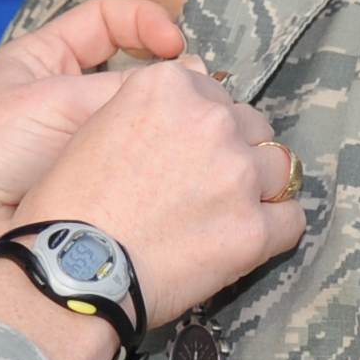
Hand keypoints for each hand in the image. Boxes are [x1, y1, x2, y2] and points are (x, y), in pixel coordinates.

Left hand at [0, 0, 190, 235]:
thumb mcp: (58, 99)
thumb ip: (126, 87)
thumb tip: (193, 79)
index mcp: (43, 58)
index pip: (106, 20)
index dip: (145, 22)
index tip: (174, 44)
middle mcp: (62, 95)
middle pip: (128, 72)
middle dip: (161, 80)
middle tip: (190, 93)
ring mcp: (77, 140)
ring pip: (135, 121)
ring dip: (159, 124)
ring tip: (183, 132)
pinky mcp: (90, 181)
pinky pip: (132, 164)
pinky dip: (153, 163)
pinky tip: (170, 166)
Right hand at [4, 56, 300, 328]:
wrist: (69, 272)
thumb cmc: (67, 207)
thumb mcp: (94, 129)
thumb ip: (144, 110)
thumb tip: (182, 108)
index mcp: (167, 87)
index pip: (214, 93)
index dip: (203, 126)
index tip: (188, 152)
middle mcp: (210, 120)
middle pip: (251, 126)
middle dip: (235, 152)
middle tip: (206, 186)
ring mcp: (238, 174)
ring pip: (280, 168)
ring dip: (261, 188)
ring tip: (230, 214)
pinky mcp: (253, 229)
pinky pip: (292, 220)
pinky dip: (276, 230)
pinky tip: (250, 241)